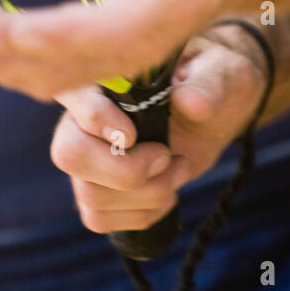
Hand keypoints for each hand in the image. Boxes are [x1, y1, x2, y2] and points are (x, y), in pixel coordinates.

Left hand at [0, 0, 285, 98]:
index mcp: (165, 2)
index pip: (98, 29)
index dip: (43, 36)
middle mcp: (147, 39)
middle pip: (70, 62)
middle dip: (6, 56)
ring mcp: (133, 51)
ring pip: (63, 75)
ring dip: (3, 66)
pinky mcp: (119, 48)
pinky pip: (66, 71)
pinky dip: (20, 68)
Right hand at [51, 27, 268, 233]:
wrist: (214, 116)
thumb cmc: (210, 80)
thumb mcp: (219, 72)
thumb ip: (207, 84)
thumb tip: (191, 103)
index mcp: (104, 75)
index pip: (72, 93)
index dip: (94, 117)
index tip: (133, 135)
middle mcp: (82, 116)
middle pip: (70, 154)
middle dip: (125, 171)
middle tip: (166, 156)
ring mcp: (85, 156)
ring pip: (90, 194)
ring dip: (148, 194)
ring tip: (178, 167)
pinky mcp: (94, 189)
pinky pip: (99, 217)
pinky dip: (142, 213)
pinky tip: (166, 192)